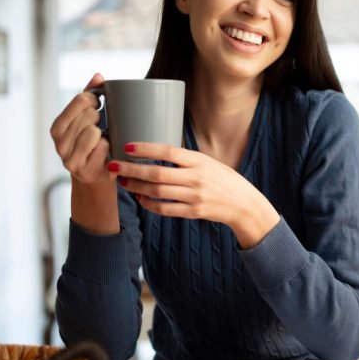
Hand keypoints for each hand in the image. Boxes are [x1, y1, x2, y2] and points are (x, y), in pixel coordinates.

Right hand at [49, 73, 110, 184]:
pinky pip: (103, 148)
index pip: (80, 100)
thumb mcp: (88, 120)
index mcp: (57, 128)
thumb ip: (90, 96)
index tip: (99, 105)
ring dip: (104, 135)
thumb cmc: (94, 145)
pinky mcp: (83, 171)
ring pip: (94, 132)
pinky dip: (109, 148)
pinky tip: (106, 153)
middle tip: (101, 127)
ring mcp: (69, 159)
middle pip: (89, 116)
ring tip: (102, 141)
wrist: (96, 178)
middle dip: (100, 119)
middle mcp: (58, 144)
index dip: (94, 99)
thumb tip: (98, 75)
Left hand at [109, 142, 280, 247]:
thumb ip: (186, 160)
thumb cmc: (224, 180)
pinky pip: (165, 209)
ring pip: (157, 192)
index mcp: (200, 161)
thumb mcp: (209, 162)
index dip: (146, 149)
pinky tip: (140, 198)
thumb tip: (156, 152)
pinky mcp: (193, 212)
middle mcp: (196, 178)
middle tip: (114, 166)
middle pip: (157, 173)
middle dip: (132, 170)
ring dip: (136, 187)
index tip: (127, 146)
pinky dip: (149, 204)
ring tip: (123, 182)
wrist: (244, 204)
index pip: (168, 152)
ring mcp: (194, 197)